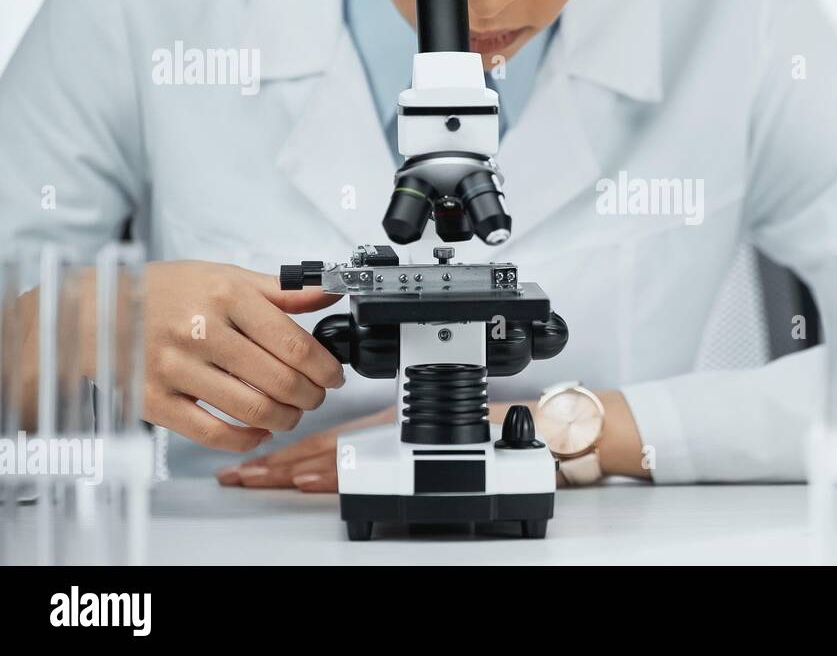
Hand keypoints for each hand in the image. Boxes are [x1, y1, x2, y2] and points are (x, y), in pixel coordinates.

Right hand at [17, 260, 344, 451]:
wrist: (99, 309)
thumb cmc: (169, 291)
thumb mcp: (226, 277)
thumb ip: (283, 291)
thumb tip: (332, 292)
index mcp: (226, 296)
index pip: (294, 345)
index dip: (325, 369)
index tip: (334, 376)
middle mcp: (201, 331)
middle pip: (280, 381)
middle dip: (311, 396)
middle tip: (315, 396)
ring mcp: (176, 369)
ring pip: (253, 410)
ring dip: (285, 419)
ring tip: (290, 413)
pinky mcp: (155, 401)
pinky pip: (213, 434)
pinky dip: (246, 439)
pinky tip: (257, 431)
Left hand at [219, 404, 534, 491]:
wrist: (531, 427)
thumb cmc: (485, 425)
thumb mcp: (426, 427)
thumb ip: (389, 440)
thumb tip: (335, 465)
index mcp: (384, 423)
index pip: (324, 440)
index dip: (284, 452)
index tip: (250, 464)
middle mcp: (387, 432)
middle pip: (320, 449)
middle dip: (275, 463)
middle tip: (237, 474)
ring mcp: (399, 443)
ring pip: (336, 457)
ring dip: (293, 469)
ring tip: (258, 478)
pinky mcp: (415, 451)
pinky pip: (366, 465)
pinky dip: (335, 474)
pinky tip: (312, 479)